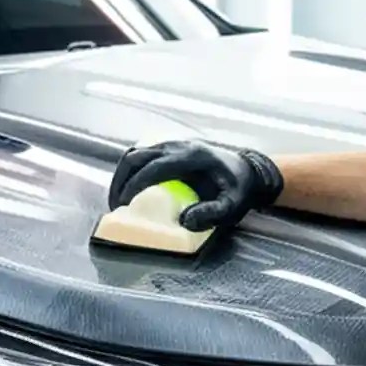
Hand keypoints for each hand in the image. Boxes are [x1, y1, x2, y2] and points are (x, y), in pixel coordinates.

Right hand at [107, 140, 283, 230]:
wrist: (250, 171)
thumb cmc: (239, 189)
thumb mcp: (232, 206)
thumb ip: (211, 214)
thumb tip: (184, 220)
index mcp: (191, 155)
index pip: (153, 166)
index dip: (135, 185)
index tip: (124, 205)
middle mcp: (178, 145)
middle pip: (136, 157)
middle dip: (121, 181)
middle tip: (116, 206)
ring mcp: (172, 144)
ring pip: (135, 154)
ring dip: (122, 175)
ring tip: (118, 199)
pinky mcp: (169, 148)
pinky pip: (142, 155)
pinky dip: (130, 171)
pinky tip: (129, 189)